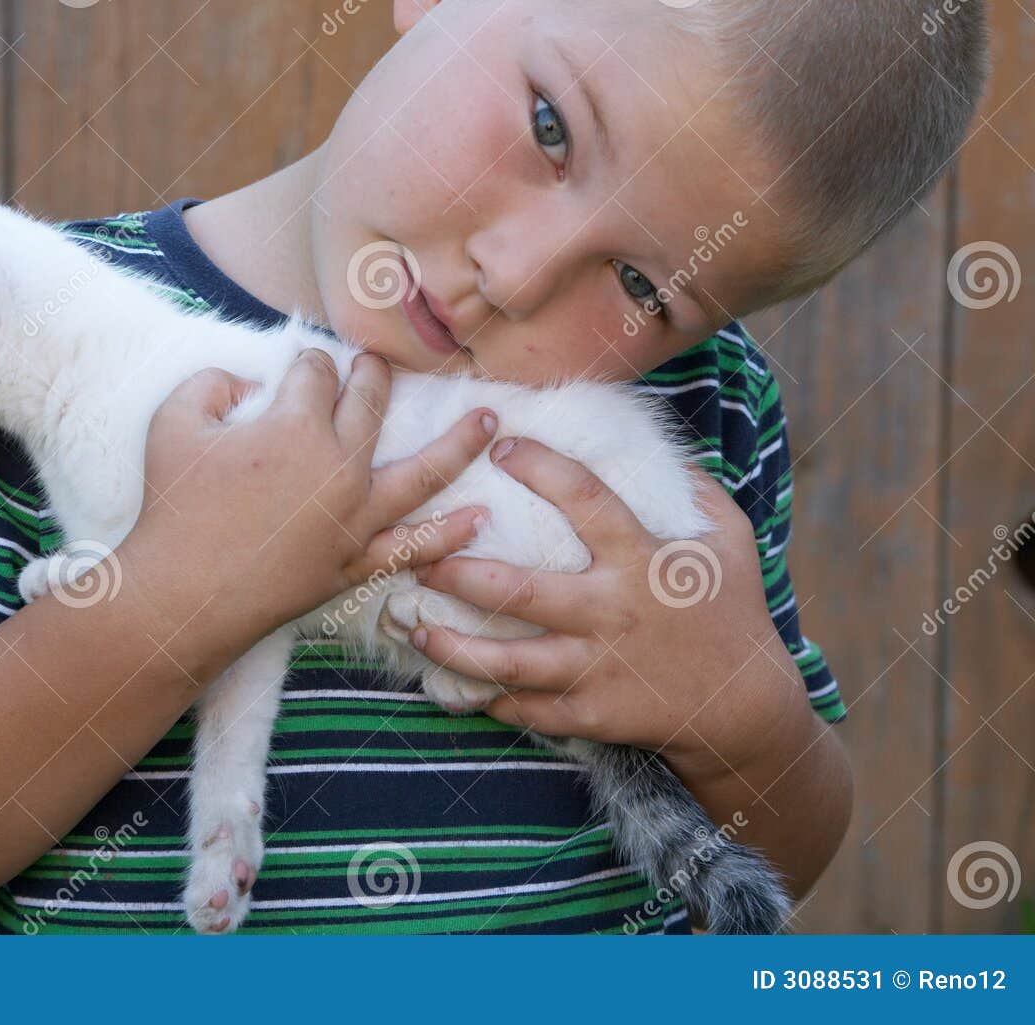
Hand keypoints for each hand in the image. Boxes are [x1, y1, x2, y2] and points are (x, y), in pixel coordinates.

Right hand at [129, 349, 496, 637]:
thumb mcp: (173, 422)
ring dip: (461, 442)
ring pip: (424, 471)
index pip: (315, 371)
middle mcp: (339, 465)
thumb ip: (211, 384)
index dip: (307, 362)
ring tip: (491, 420)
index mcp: (296, 424)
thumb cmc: (174, 507)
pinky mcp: (355, 562)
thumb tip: (243, 381)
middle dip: (377, 375)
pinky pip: (412, 547)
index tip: (300, 367)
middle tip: (382, 365)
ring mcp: (355, 517)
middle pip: (372, 403)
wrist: (183, 594)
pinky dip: (448, 535)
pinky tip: (477, 520)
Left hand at [410, 437, 810, 782]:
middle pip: (519, 591)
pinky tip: (450, 684)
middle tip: (415, 557)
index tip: (499, 446)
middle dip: (458, 574)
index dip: (540, 467)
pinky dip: (486, 697)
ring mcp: (598, 668)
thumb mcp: (730, 540)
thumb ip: (696, 490)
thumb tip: (658, 443)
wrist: (745, 708)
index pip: (585, 499)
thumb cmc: (730, 612)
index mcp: (642, 559)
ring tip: (412, 629)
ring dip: (452, 646)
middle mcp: (612, 612)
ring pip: (508, 661)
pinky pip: (526, 708)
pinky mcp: (592, 713)